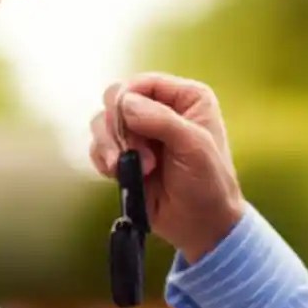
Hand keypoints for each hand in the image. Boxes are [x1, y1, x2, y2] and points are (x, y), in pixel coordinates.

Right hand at [88, 73, 245, 262]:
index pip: (142, 83)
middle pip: (116, 99)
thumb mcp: (194, 146)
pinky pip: (98, 147)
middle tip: (136, 154)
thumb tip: (124, 103)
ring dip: (111, 147)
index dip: (128, 99)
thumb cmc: (209, 184)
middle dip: (119, 127)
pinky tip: (120, 175)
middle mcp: (160, 109)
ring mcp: (140, 134)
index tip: (127, 124)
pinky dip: (103, 160)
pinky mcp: (125, 156)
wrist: (201, 225)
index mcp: (185, 98)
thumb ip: (161, 120)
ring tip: (138, 170)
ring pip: (102, 122)